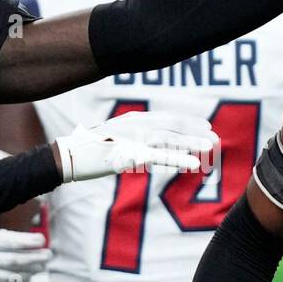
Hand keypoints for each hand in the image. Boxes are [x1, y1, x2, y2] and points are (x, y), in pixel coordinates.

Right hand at [0, 225, 49, 281]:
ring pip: (7, 277)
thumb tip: (9, 195)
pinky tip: (27, 279)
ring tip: (41, 268)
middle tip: (48, 255)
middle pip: (11, 262)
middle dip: (32, 259)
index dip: (26, 242)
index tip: (41, 240)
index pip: (7, 242)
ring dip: (27, 274)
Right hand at [53, 111, 217, 182]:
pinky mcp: (128, 154)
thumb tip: (148, 151)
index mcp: (134, 120)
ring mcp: (132, 138)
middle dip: (195, 131)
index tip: (205, 126)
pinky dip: (178, 159)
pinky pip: (159, 157)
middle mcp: (136, 125)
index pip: (166, 118)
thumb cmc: (89, 151)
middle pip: (172, 125)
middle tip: (215, 138)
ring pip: (169, 139)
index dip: (188, 121)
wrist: (67, 157)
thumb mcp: (115, 141)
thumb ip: (134, 141)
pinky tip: (193, 164)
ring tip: (211, 147)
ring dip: (192, 142)